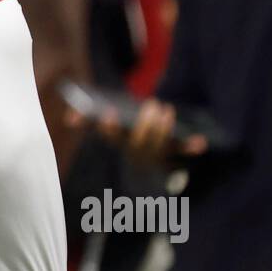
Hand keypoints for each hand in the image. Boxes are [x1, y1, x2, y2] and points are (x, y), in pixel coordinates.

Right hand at [65, 97, 206, 167]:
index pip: (111, 137)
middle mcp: (135, 152)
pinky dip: (190, 147)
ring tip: (167, 111)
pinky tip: (202, 142)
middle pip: (139, 143)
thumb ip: (86, 119)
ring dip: (163, 132)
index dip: (109, 127)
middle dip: (144, 126)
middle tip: (151, 105)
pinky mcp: (170, 154)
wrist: (144, 165)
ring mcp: (154, 155)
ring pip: (159, 148)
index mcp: (119, 142)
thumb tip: (69, 119)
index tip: (109, 114)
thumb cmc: (123, 133)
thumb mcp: (107, 125)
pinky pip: (180, 152)